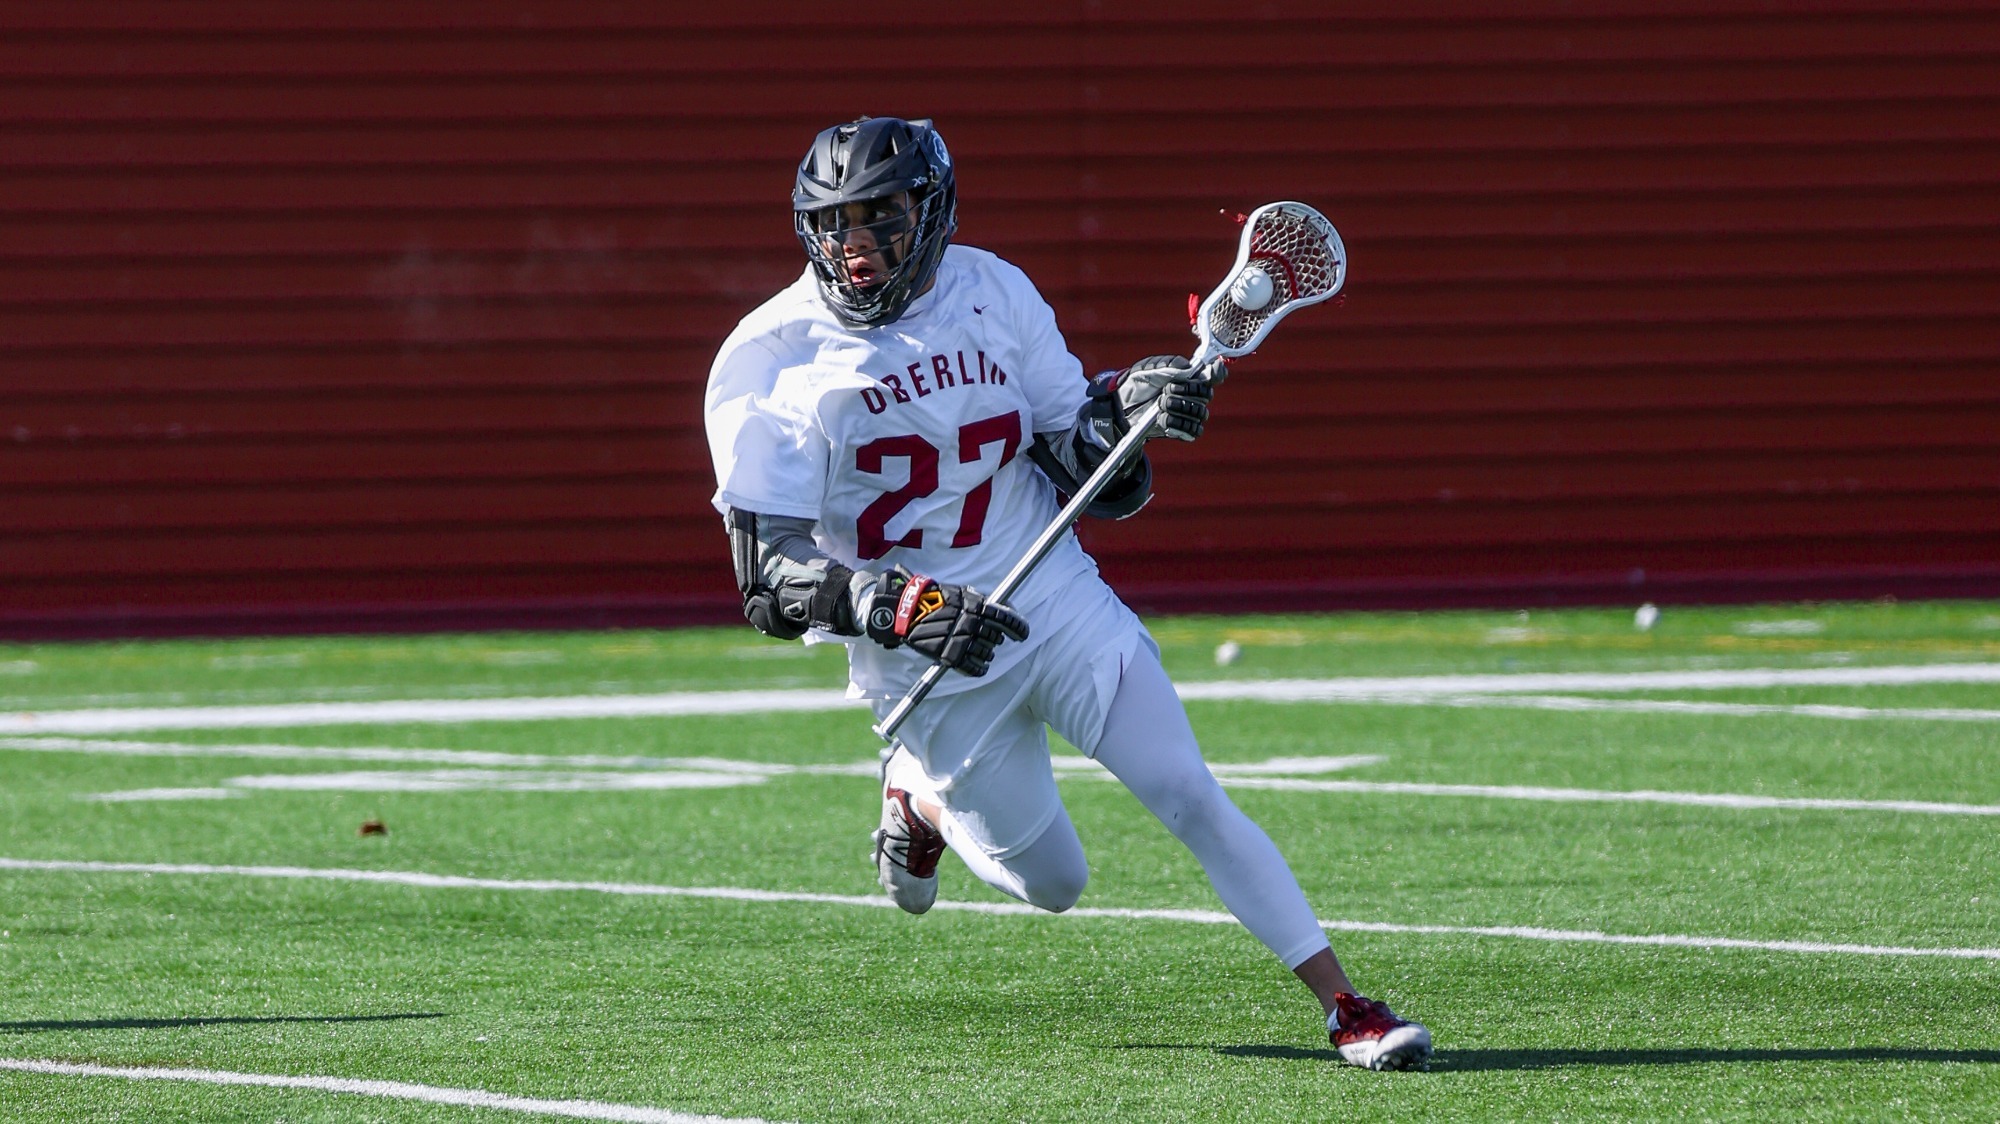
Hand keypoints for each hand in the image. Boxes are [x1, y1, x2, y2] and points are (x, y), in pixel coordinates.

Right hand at [865, 568, 1029, 676]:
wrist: (907, 610)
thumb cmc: (935, 599)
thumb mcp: (962, 593)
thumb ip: (983, 601)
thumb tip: (1007, 608)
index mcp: (976, 606)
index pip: (1006, 618)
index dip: (1018, 628)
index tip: (1022, 635)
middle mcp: (971, 624)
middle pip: (996, 638)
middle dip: (995, 640)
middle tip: (989, 639)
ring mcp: (961, 640)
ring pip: (987, 654)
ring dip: (987, 654)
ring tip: (981, 652)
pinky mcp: (950, 655)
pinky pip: (973, 668)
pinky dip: (979, 669)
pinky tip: (979, 667)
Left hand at [1097, 355, 1226, 442]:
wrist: (1124, 406)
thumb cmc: (1138, 384)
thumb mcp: (1150, 368)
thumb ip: (1171, 365)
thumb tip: (1189, 368)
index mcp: (1191, 378)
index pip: (1214, 375)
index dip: (1216, 373)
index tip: (1207, 373)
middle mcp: (1194, 396)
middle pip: (1206, 395)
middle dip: (1186, 392)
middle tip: (1166, 390)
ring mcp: (1190, 414)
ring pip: (1200, 413)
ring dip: (1179, 408)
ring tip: (1160, 405)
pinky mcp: (1184, 430)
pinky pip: (1194, 430)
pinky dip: (1178, 424)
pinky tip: (1164, 419)